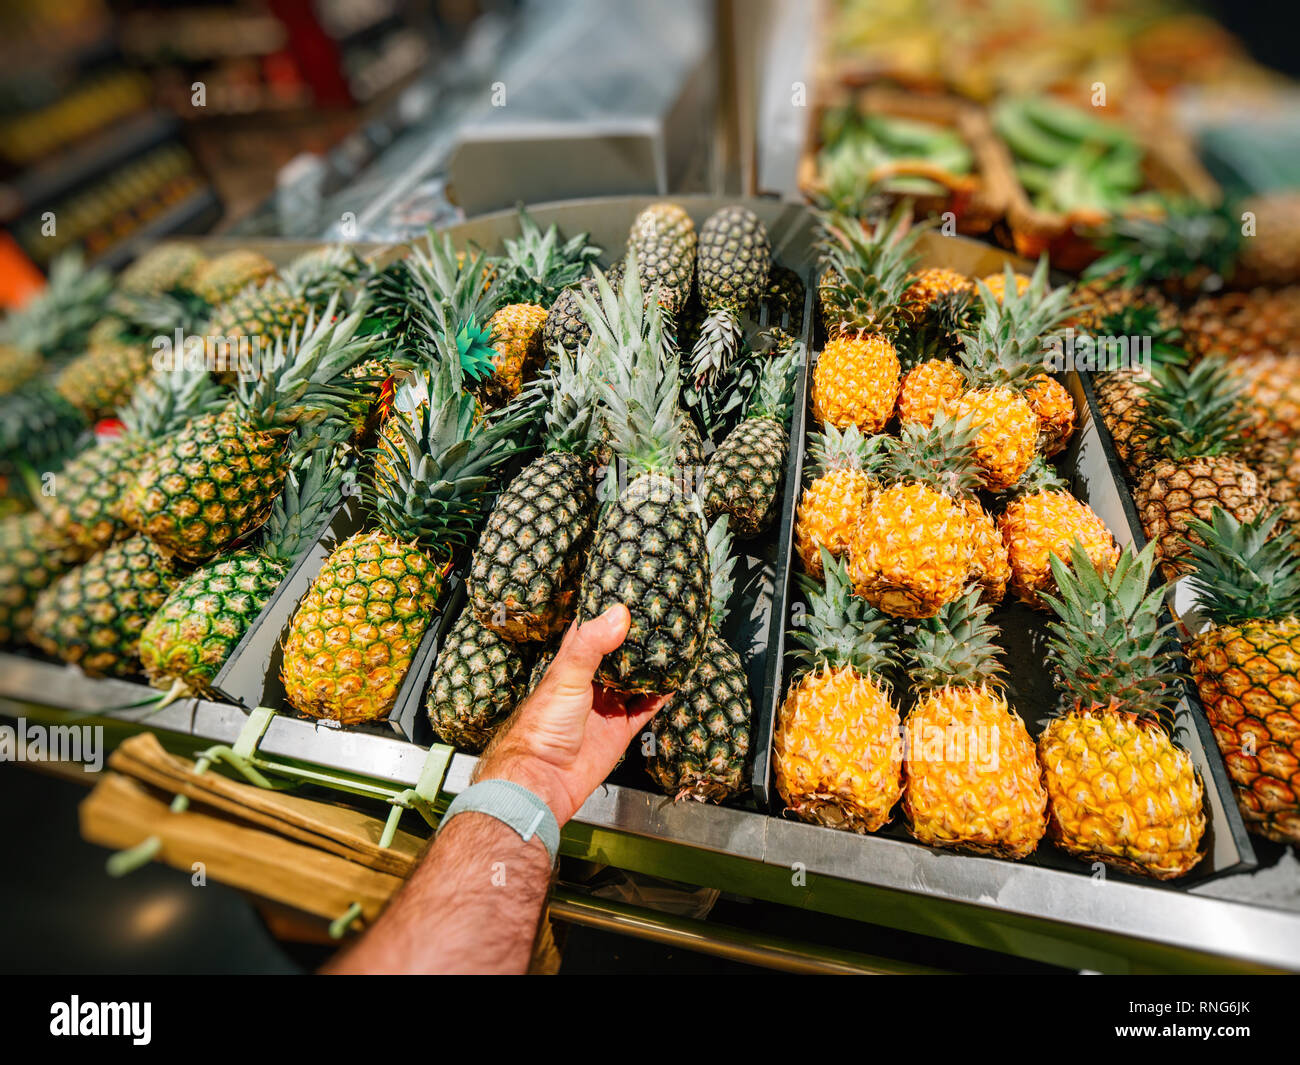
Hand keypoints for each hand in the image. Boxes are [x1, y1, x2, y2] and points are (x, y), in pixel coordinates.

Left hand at [473, 605, 667, 824]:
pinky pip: (646, 708)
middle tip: (662, 615)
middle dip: (638, 638)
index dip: (607, 612)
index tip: (630, 592)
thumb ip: (592, 645)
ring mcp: (607, 705)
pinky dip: (661, 696)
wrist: (546, 776)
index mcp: (572, 664)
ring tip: (675, 643)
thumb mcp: (567, 675)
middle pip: (619, 654)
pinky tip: (676, 681)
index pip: (591, 630)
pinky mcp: (621, 729)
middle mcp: (591, 682)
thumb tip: (620, 613)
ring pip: (636, 680)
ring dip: (653, 666)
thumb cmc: (544, 725)